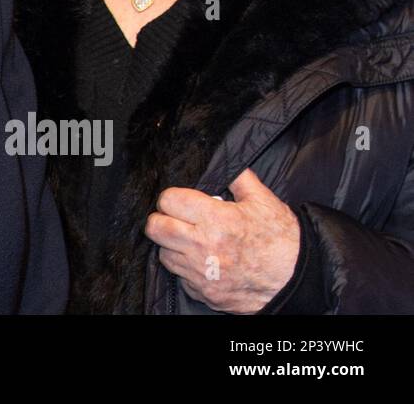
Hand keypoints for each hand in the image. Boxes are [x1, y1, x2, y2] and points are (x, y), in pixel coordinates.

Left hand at [144, 168, 299, 313]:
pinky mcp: (206, 294)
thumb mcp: (264, 201)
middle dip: (161, 219)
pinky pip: (181, 279)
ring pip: (164, 254)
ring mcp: (203, 273)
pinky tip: (203, 263)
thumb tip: (227, 162)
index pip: (169, 201)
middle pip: (156, 228)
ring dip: (173, 246)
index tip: (179, 201)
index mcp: (216, 219)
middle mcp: (204, 247)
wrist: (300, 280)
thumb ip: (240, 178)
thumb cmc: (284, 240)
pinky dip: (187, 270)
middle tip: (174, 219)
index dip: (172, 197)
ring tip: (191, 241)